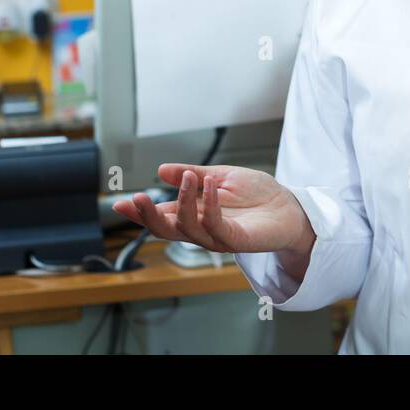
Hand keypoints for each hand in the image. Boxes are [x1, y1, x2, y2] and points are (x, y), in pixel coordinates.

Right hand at [111, 164, 315, 261]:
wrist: (291, 207)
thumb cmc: (258, 195)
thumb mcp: (221, 176)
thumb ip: (193, 174)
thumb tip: (162, 170)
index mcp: (194, 215)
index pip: (161, 217)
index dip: (140, 212)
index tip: (119, 204)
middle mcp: (201, 230)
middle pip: (166, 231)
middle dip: (147, 217)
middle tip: (136, 198)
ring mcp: (218, 237)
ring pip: (187, 229)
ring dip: (183, 202)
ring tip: (188, 179)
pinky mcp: (236, 240)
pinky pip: (216, 225)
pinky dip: (210, 205)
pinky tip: (210, 184)